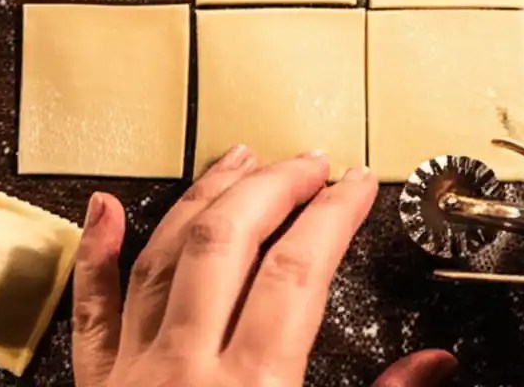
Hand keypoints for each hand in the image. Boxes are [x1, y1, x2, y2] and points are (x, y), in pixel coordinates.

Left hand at [70, 145, 457, 386]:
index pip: (298, 271)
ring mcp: (132, 374)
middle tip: (310, 161)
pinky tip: (108, 207)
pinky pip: (91, 307)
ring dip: (203, 196)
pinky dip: (99, 253)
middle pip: (227, 242)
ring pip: (161, 254)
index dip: (333, 214)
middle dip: (273, 186)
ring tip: (238, 158)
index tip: (359, 185)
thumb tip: (432, 367)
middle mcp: (184, 370)